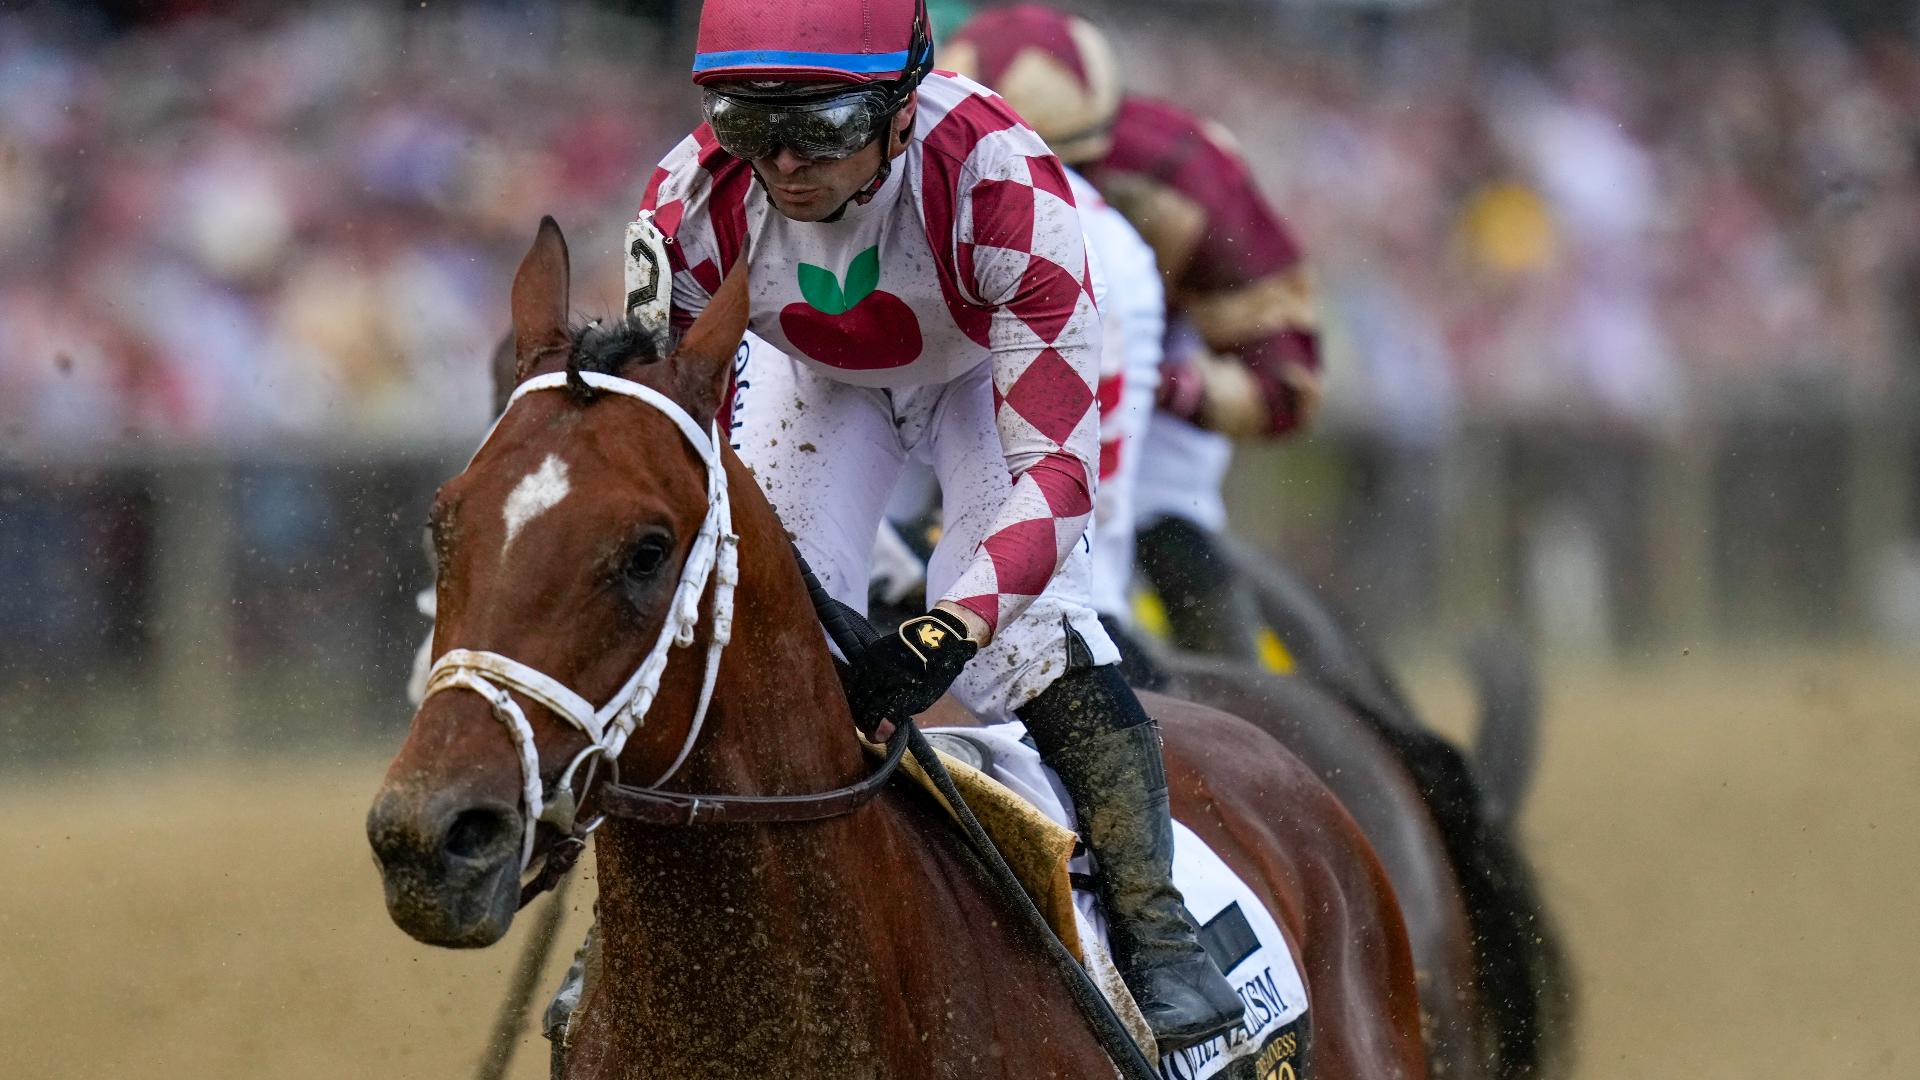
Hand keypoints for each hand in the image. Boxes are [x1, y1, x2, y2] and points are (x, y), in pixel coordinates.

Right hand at [844, 608, 978, 727]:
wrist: (937, 637)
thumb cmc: (933, 673)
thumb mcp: (924, 697)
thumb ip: (901, 713)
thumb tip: (882, 732)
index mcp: (904, 690)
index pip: (882, 718)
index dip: (877, 732)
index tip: (876, 738)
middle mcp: (886, 677)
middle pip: (866, 707)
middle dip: (865, 722)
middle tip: (867, 729)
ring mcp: (875, 664)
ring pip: (856, 693)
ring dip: (857, 708)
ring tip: (861, 715)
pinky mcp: (869, 654)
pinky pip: (854, 677)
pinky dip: (853, 690)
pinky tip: (858, 698)